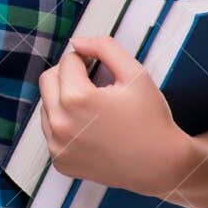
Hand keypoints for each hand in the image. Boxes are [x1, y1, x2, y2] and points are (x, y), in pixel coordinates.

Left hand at [36, 34, 196, 199]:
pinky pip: (52, 130)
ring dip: (64, 99)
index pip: (68, 61)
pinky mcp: (60, 161)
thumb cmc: (150, 118)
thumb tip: (76, 42)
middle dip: (69, 75)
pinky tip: (90, 128)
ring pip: (47, 105)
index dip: (86, 59)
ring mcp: (58, 146)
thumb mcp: (135, 73)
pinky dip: (65, 124)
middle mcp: (61, 124)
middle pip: (49, 80)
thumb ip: (104, 47)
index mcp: (77, 99)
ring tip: (93, 107)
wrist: (160, 165)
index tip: (99, 67)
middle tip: (93, 82)